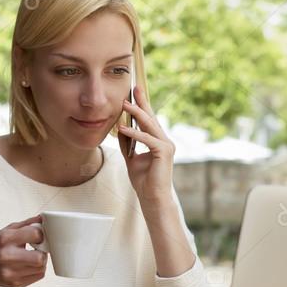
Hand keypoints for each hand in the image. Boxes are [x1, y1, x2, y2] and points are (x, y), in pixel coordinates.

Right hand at [0, 215, 47, 286]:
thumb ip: (27, 224)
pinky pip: (39, 276)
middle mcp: (7, 256)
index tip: (37, 237)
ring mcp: (10, 272)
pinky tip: (29, 266)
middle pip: (40, 257)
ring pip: (42, 268)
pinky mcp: (15, 283)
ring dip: (41, 261)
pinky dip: (38, 270)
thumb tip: (44, 217)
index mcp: (5, 239)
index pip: (35, 234)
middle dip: (43, 252)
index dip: (40, 235)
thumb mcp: (6, 231)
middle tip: (38, 249)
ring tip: (32, 257)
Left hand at [116, 85, 174, 204]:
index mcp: (158, 141)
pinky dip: (135, 133)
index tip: (134, 92)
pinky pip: (148, 139)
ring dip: (136, 113)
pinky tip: (123, 128)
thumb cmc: (144, 181)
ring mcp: (166, 146)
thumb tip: (120, 128)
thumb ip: (127, 143)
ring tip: (124, 104)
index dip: (142, 105)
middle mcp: (165, 141)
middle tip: (133, 88)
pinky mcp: (164, 152)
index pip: (149, 120)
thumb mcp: (131, 158)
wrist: (152, 198)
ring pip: (150, 125)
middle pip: (151, 117)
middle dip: (142, 102)